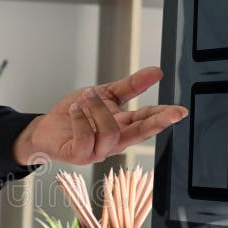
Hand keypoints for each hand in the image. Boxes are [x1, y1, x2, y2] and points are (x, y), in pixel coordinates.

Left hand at [12, 67, 187, 165]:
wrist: (47, 128)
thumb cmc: (76, 114)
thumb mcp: (105, 94)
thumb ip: (131, 86)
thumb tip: (157, 72)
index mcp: (123, 126)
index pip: (147, 121)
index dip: (164, 117)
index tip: (180, 111)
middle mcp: (113, 141)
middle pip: (139, 133)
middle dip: (156, 122)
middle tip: (171, 113)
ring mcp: (97, 150)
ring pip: (110, 132)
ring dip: (98, 110)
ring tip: (86, 98)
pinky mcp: (79, 155)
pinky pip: (86, 139)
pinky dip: (81, 120)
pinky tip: (76, 110)